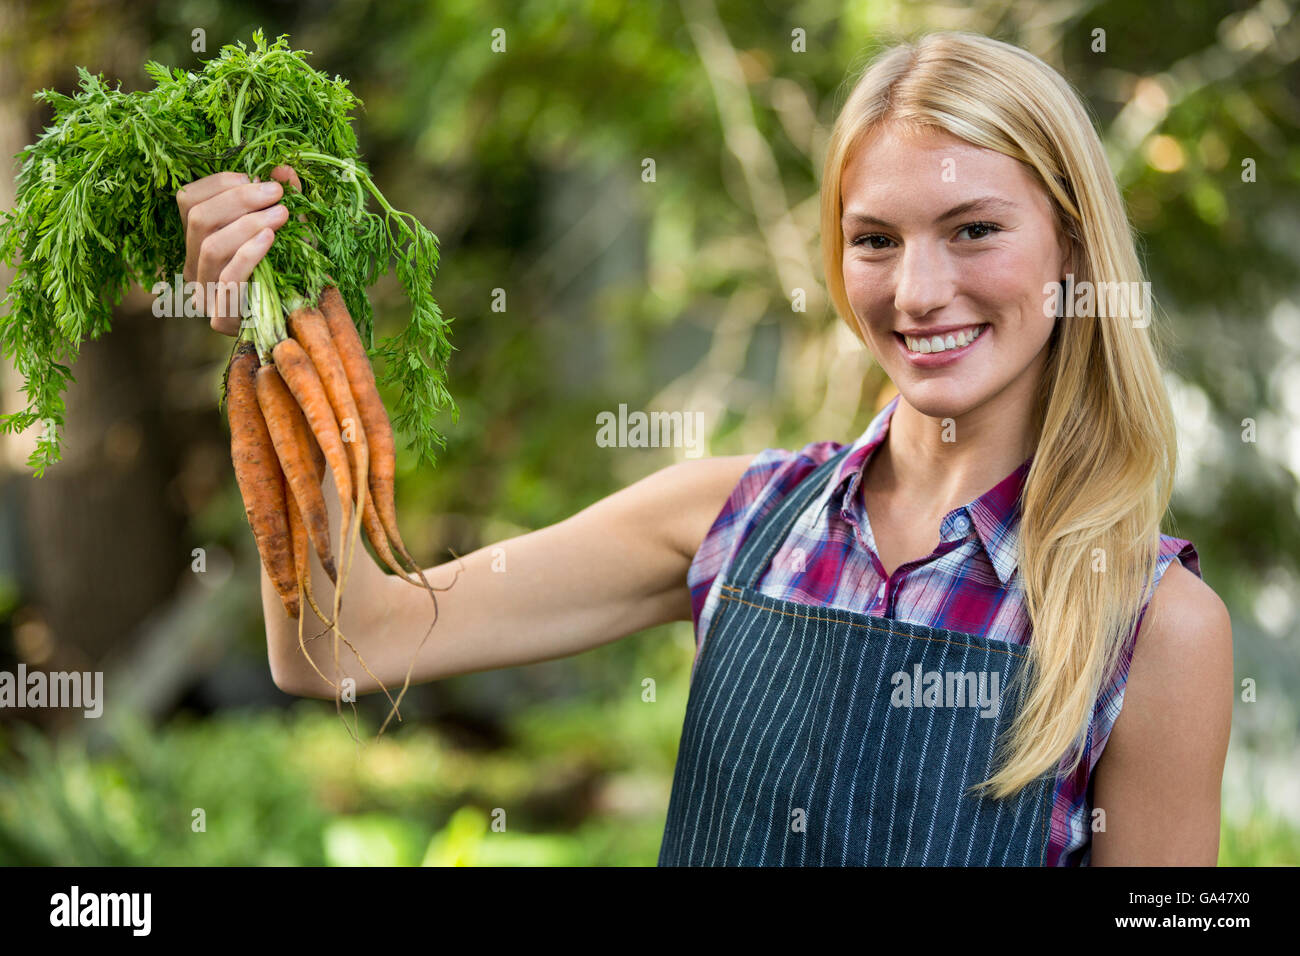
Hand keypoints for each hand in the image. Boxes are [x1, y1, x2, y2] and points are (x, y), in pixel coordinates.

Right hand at [175, 165, 301, 335]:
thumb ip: (284, 199)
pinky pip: (227, 280)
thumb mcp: (291, 227)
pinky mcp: (222, 319)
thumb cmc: (295, 268)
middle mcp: (193, 266)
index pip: (187, 199)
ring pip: (210, 247)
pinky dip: (248, 254)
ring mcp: (204, 294)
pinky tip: (270, 239)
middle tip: (277, 195)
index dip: (221, 183)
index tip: (259, 180)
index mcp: (199, 240)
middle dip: (240, 200)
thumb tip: (284, 169)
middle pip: (198, 220)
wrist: (309, 319)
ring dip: (248, 224)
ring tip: (281, 215)